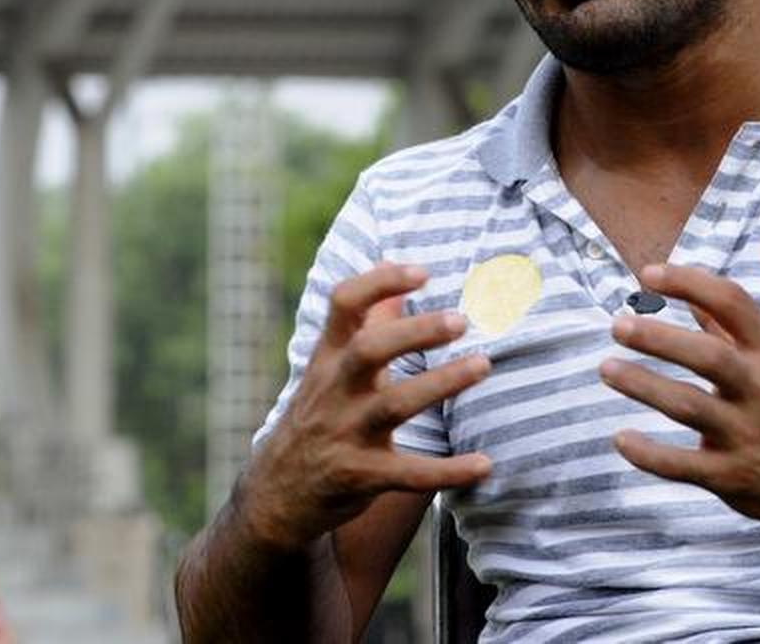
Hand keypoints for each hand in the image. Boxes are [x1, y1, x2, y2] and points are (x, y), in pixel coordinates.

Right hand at [242, 263, 491, 549]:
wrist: (275, 495)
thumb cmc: (318, 414)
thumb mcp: (331, 365)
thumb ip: (366, 318)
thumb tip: (388, 263)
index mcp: (328, 357)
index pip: (343, 305)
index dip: (380, 282)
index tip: (421, 272)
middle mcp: (334, 390)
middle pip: (369, 351)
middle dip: (415, 332)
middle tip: (460, 320)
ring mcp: (345, 434)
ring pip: (394, 405)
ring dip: (442, 383)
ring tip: (484, 365)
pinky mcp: (360, 477)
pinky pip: (409, 474)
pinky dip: (448, 471)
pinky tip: (484, 464)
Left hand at [599, 264, 759, 538]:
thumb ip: (730, 326)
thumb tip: (686, 290)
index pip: (732, 302)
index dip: (688, 283)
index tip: (647, 274)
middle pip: (708, 356)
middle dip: (659, 338)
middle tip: (618, 326)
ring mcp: (748, 434)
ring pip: (688, 407)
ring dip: (643, 386)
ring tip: (606, 369)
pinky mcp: (733, 477)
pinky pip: (683, 466)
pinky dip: (649, 454)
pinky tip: (621, 438)